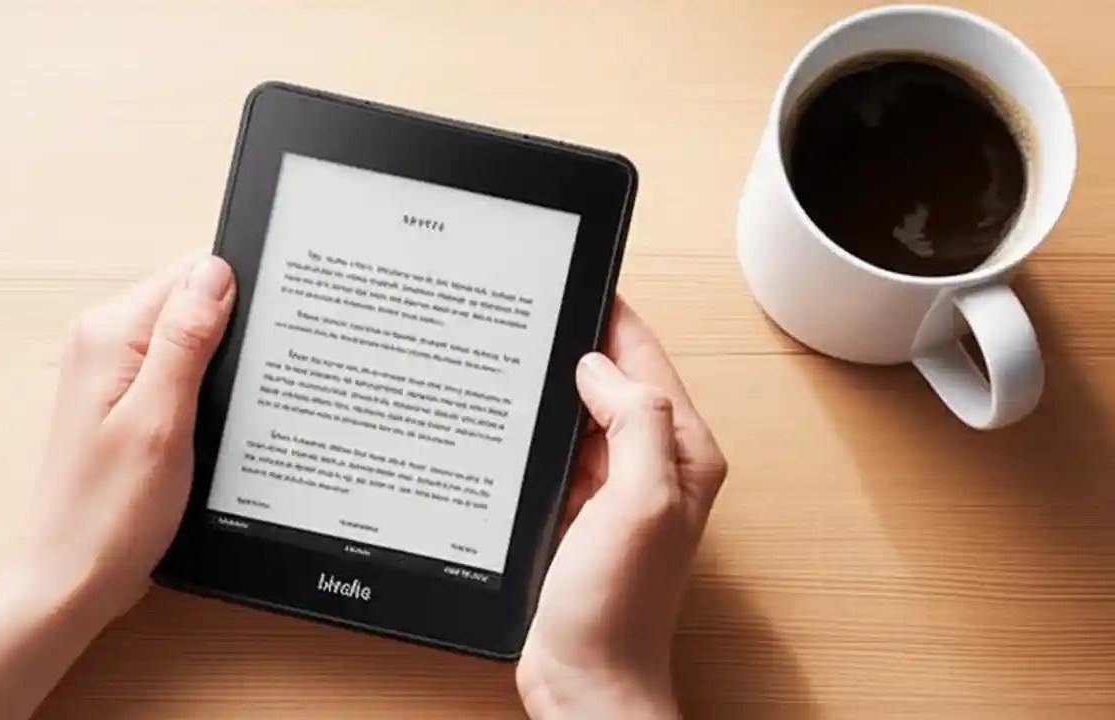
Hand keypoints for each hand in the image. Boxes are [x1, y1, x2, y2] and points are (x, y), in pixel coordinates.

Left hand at [0, 257, 236, 719]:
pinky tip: (224, 418)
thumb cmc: (112, 512)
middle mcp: (105, 341)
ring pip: (189, 336)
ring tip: (246, 402)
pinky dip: (207, 385)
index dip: (238, 294)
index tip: (273, 331)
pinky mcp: (125, 401)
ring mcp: (112, 372)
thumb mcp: (161, 421)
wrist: (72, 579)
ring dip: (223, 360)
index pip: (190, 274)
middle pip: (190, 300)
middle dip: (234, 328)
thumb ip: (187, 340)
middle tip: (264, 378)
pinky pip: (177, 368)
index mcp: (111, 333)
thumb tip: (216, 271)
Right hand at [517, 297, 727, 719]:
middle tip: (537, 305)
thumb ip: (635, 423)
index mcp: (682, 452)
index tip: (581, 279)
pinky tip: (514, 419)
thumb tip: (600, 367)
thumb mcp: (640, 501)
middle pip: (615, 380)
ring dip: (556, 385)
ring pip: (584, 412)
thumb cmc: (619, 607)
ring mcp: (615, 487)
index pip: (647, 359)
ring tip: (519, 348)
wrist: (586, 676)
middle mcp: (653, 464)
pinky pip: (561, 449)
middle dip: (580, 343)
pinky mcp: (581, 508)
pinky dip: (541, 429)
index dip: (613, 316)